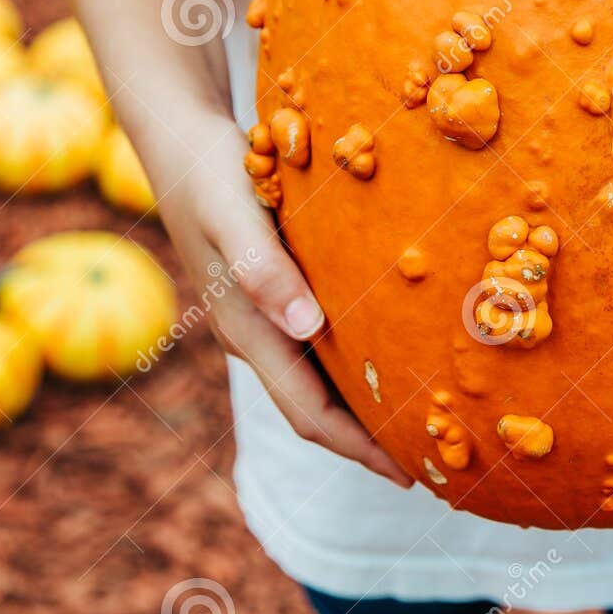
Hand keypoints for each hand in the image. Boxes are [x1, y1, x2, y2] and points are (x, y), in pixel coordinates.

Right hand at [152, 113, 412, 488]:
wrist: (177, 140)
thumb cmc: (211, 174)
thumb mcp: (236, 215)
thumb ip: (266, 270)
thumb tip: (307, 328)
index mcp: (248, 331)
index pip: (309, 412)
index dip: (359, 449)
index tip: (410, 473)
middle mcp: (255, 336)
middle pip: (317, 409)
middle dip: (369, 441)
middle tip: (435, 458)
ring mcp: (262, 318)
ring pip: (318, 381)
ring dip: (364, 406)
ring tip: (422, 418)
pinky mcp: (272, 294)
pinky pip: (318, 347)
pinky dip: (356, 363)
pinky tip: (393, 353)